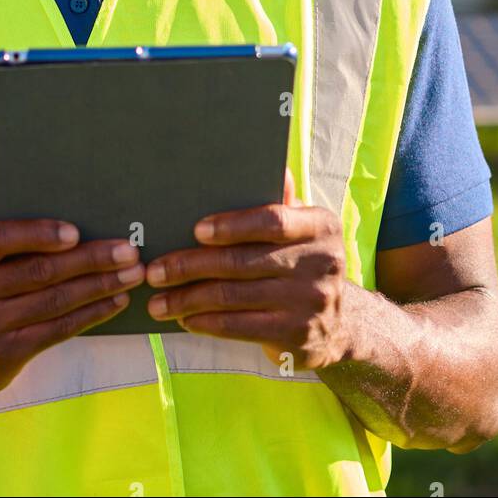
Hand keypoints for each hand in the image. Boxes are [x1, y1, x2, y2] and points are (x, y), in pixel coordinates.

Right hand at [0, 192, 144, 402]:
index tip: (76, 231)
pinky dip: (89, 315)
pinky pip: (55, 331)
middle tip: (128, 250)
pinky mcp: (2, 359)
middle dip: (89, 260)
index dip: (38, 234)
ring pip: (53, 303)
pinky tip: (113, 302)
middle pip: (36, 273)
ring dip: (99, 286)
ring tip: (131, 274)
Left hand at [144, 170, 356, 369]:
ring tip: (158, 301)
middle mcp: (320, 263)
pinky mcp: (296, 336)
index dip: (232, 225)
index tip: (196, 230)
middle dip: (191, 266)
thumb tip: (266, 161)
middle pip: (242, 262)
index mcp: (320, 226)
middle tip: (155, 271)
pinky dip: (206, 323)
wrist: (342, 324)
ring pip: (233, 297)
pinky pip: (239, 328)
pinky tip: (185, 319)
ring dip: (188, 299)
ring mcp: (309, 303)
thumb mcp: (304, 229)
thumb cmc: (305, 263)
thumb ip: (283, 201)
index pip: (273, 220)